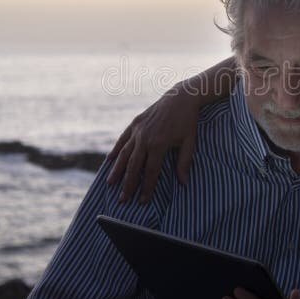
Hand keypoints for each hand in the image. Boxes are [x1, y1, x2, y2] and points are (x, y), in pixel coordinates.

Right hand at [105, 83, 198, 202]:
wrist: (181, 97)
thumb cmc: (187, 121)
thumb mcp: (189, 142)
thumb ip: (184, 163)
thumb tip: (183, 183)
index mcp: (159, 144)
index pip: (151, 171)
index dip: (147, 187)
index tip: (142, 200)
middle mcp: (145, 138)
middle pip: (134, 166)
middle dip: (128, 184)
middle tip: (123, 199)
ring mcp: (138, 130)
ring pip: (124, 154)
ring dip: (117, 170)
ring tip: (111, 184)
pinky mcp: (135, 123)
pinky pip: (123, 139)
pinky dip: (116, 150)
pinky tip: (110, 160)